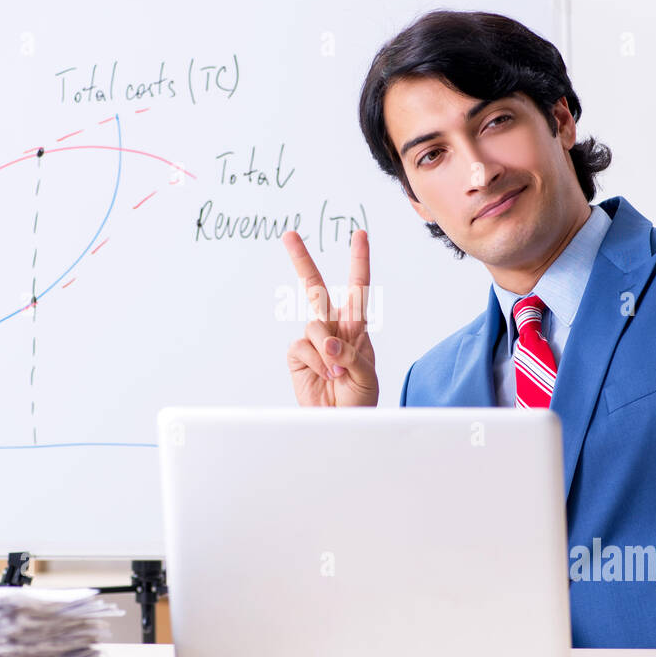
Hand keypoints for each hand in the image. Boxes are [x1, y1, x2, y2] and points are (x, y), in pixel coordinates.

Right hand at [281, 228, 377, 406]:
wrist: (341, 422)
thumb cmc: (360, 399)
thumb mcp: (366, 376)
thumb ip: (350, 355)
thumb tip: (328, 342)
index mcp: (356, 327)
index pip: (358, 288)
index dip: (359, 260)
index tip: (360, 234)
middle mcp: (332, 328)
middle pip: (315, 289)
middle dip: (301, 261)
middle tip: (288, 235)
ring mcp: (313, 341)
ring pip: (313, 326)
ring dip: (326, 351)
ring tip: (337, 373)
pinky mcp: (297, 355)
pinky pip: (301, 346)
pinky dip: (314, 361)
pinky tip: (324, 375)